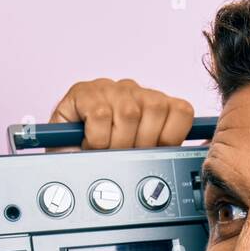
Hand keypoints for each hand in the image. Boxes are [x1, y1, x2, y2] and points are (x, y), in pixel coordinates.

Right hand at [48, 78, 194, 149]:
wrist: (63, 162)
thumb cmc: (102, 160)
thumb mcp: (139, 157)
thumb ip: (163, 151)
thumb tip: (186, 158)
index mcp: (154, 105)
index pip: (181, 110)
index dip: (170, 137)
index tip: (153, 152)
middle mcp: (134, 92)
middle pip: (156, 109)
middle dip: (142, 143)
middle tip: (124, 156)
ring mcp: (109, 88)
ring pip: (129, 112)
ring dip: (117, 142)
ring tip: (106, 152)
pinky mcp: (83, 91)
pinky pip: (101, 114)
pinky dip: (97, 138)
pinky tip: (90, 143)